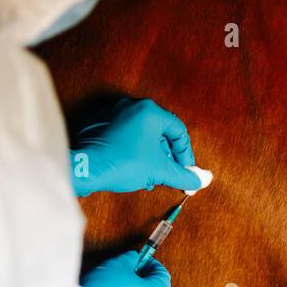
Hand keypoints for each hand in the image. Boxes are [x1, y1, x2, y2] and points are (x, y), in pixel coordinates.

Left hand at [71, 97, 203, 195]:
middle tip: (167, 176)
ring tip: (148, 177)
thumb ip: (184, 175)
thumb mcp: (159, 171)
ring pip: (141, 136)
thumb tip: (203, 179)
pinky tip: (130, 170)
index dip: (185, 155)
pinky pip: (123, 137)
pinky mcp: (97, 124)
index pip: (178, 131)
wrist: (84, 168)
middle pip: (159, 133)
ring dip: (149, 157)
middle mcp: (131, 106)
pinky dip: (132, 152)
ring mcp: (112, 113)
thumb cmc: (121, 163)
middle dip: (166, 158)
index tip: (185, 172)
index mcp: (150, 111)